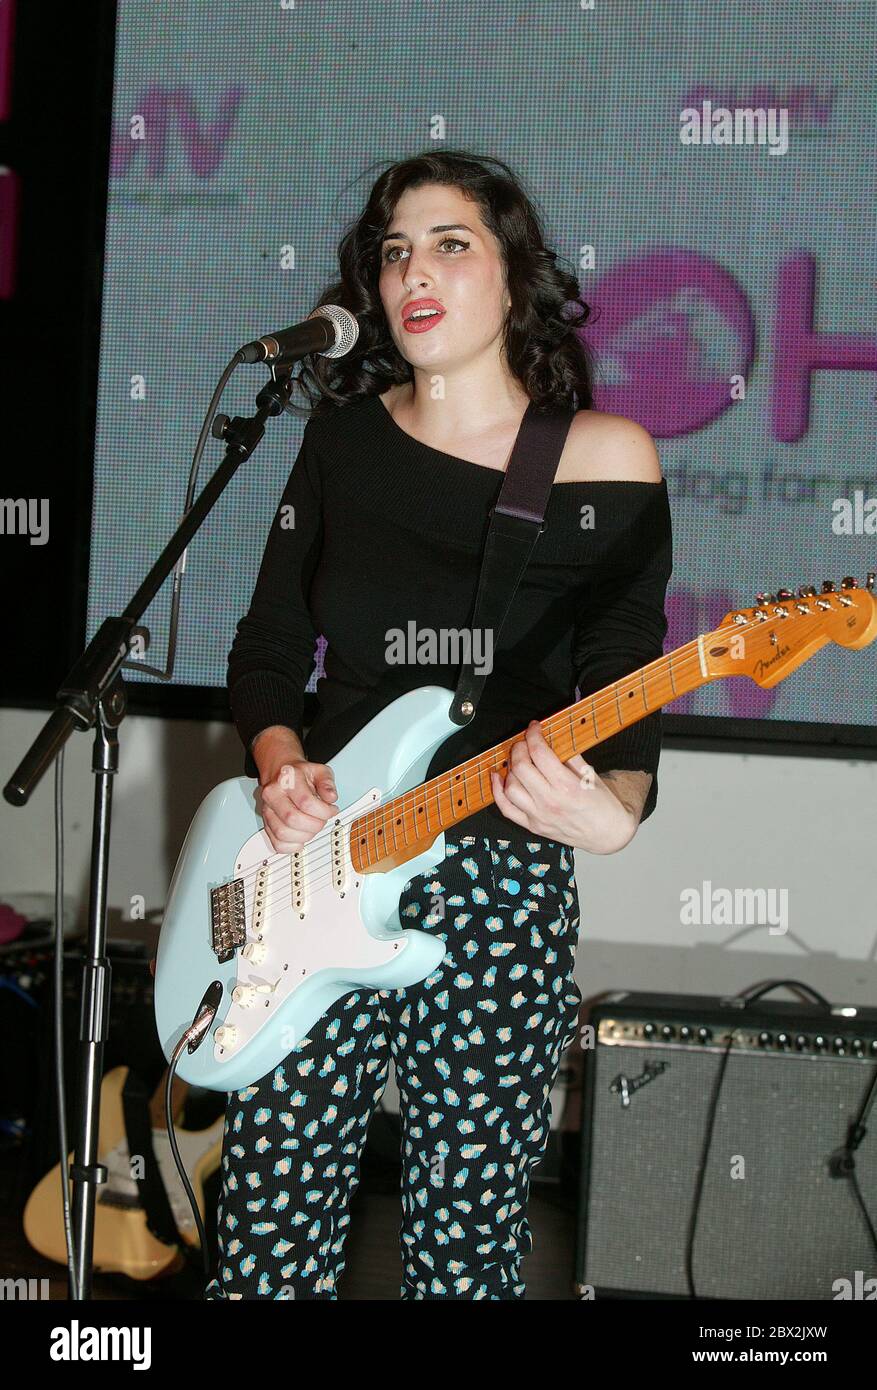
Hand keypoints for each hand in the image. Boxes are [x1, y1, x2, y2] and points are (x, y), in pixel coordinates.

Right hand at [258, 758, 338, 853]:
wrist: (281, 774)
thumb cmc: (300, 775)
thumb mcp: (319, 771)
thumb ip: (327, 782)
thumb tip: (330, 797)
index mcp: (287, 779)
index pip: (306, 802)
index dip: (324, 811)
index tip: (332, 810)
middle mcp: (272, 794)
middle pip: (293, 819)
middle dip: (315, 825)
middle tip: (322, 820)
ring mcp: (267, 810)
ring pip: (283, 833)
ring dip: (304, 836)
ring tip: (313, 827)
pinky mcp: (266, 824)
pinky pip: (277, 843)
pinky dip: (292, 846)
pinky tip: (302, 838)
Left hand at [489, 721, 637, 854]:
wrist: (607, 834)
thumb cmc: (602, 805)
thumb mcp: (591, 774)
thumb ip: (570, 755)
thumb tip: (553, 738)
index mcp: (567, 786)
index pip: (539, 753)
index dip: (533, 734)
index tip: (534, 728)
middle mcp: (550, 802)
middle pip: (521, 768)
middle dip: (519, 748)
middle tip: (525, 742)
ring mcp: (539, 816)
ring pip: (510, 787)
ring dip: (510, 768)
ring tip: (518, 760)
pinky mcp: (533, 826)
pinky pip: (506, 809)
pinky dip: (497, 791)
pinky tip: (498, 777)